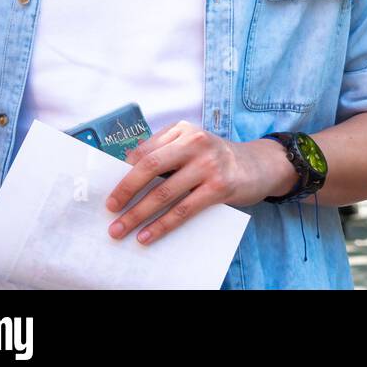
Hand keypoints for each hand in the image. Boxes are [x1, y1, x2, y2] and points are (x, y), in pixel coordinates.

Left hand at [105, 122, 295, 245]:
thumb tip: (124, 172)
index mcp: (183, 130)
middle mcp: (195, 142)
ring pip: (164, 192)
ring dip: (138, 214)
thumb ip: (164, 152)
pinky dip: (162, 225)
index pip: (145, 151)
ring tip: (120, 230)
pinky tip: (147, 236)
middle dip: (125, 191)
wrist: (259, 165)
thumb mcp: (192, 145)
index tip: (108, 190)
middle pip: (150, 167)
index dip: (123, 172)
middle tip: (110, 210)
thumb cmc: (216, 158)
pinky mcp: (219, 187)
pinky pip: (183, 210)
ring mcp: (209, 164)